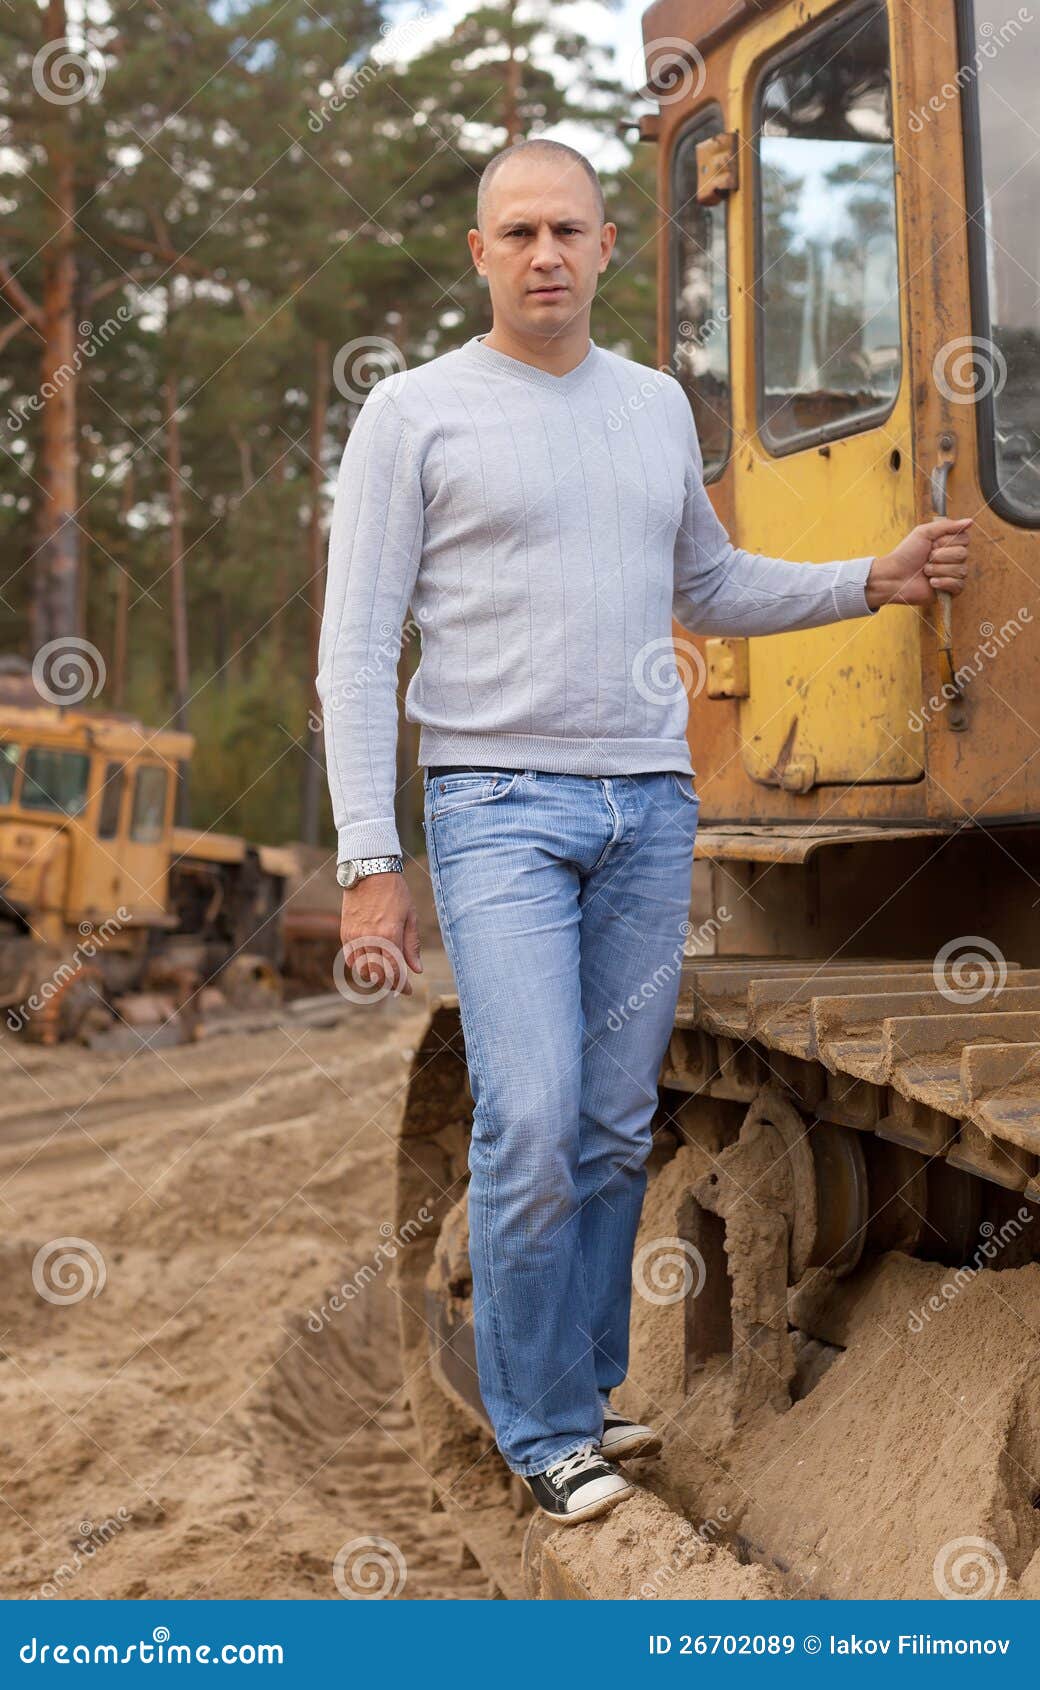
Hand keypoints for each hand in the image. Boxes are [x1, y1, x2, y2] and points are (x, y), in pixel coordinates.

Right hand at [339, 872, 421, 997]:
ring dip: (374, 977)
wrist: (369, 871)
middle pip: (378, 975)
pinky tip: (370, 964)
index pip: (395, 971)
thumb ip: (412, 945)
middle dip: (389, 983)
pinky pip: (351, 958)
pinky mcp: (345, 933)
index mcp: (389, 935)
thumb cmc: (394, 892)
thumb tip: (417, 969)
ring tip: (385, 976)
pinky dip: (360, 966)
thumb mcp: (409, 916)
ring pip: (362, 970)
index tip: (408, 990)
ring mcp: (355, 937)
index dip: (402, 985)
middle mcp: (370, 939)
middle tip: (398, 984)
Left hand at [865, 517, 971, 610]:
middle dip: (941, 556)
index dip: (948, 541)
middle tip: (927, 558)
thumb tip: (970, 521)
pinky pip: (959, 585)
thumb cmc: (906, 554)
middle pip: (963, 554)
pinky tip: (931, 582)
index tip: (933, 544)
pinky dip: (943, 582)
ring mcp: (952, 575)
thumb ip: (947, 525)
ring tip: (925, 571)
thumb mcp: (924, 532)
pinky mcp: (949, 591)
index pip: (965, 539)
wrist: (894, 576)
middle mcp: (952, 559)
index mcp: (948, 544)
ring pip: (961, 570)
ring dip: (939, 569)